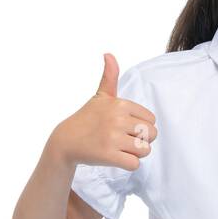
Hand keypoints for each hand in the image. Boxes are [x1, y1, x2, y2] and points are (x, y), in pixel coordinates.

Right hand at [50, 53, 157, 170]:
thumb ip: (110, 76)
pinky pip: (135, 164)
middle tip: (125, 140)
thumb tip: (108, 54)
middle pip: (152, 135)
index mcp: (120, 104)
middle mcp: (117, 119)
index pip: (151, 120)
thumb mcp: (100, 96)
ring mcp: (113, 138)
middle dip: (142, 140)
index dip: (141, 126)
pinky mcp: (109, 155)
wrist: (66, 140)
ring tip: (121, 149)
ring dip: (135, 153)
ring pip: (145, 150)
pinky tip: (116, 158)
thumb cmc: (88, 118)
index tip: (125, 127)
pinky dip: (128, 164)